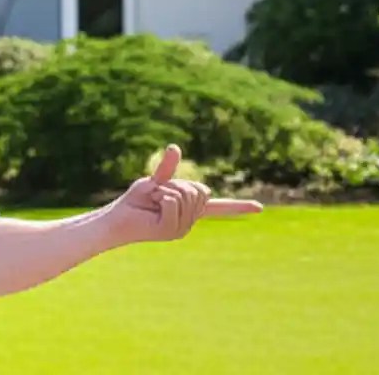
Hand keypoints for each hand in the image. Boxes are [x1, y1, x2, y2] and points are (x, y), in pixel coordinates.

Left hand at [105, 144, 262, 244]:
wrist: (118, 218)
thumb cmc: (135, 201)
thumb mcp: (154, 180)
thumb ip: (167, 168)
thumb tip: (175, 147)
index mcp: (190, 210)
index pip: (219, 208)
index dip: (239, 206)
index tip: (261, 208)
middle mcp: (190, 221)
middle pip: (201, 190)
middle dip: (178, 184)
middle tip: (159, 194)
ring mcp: (182, 229)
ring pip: (186, 195)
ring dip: (166, 190)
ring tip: (154, 202)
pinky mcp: (171, 231)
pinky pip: (172, 202)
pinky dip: (160, 197)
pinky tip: (152, 207)